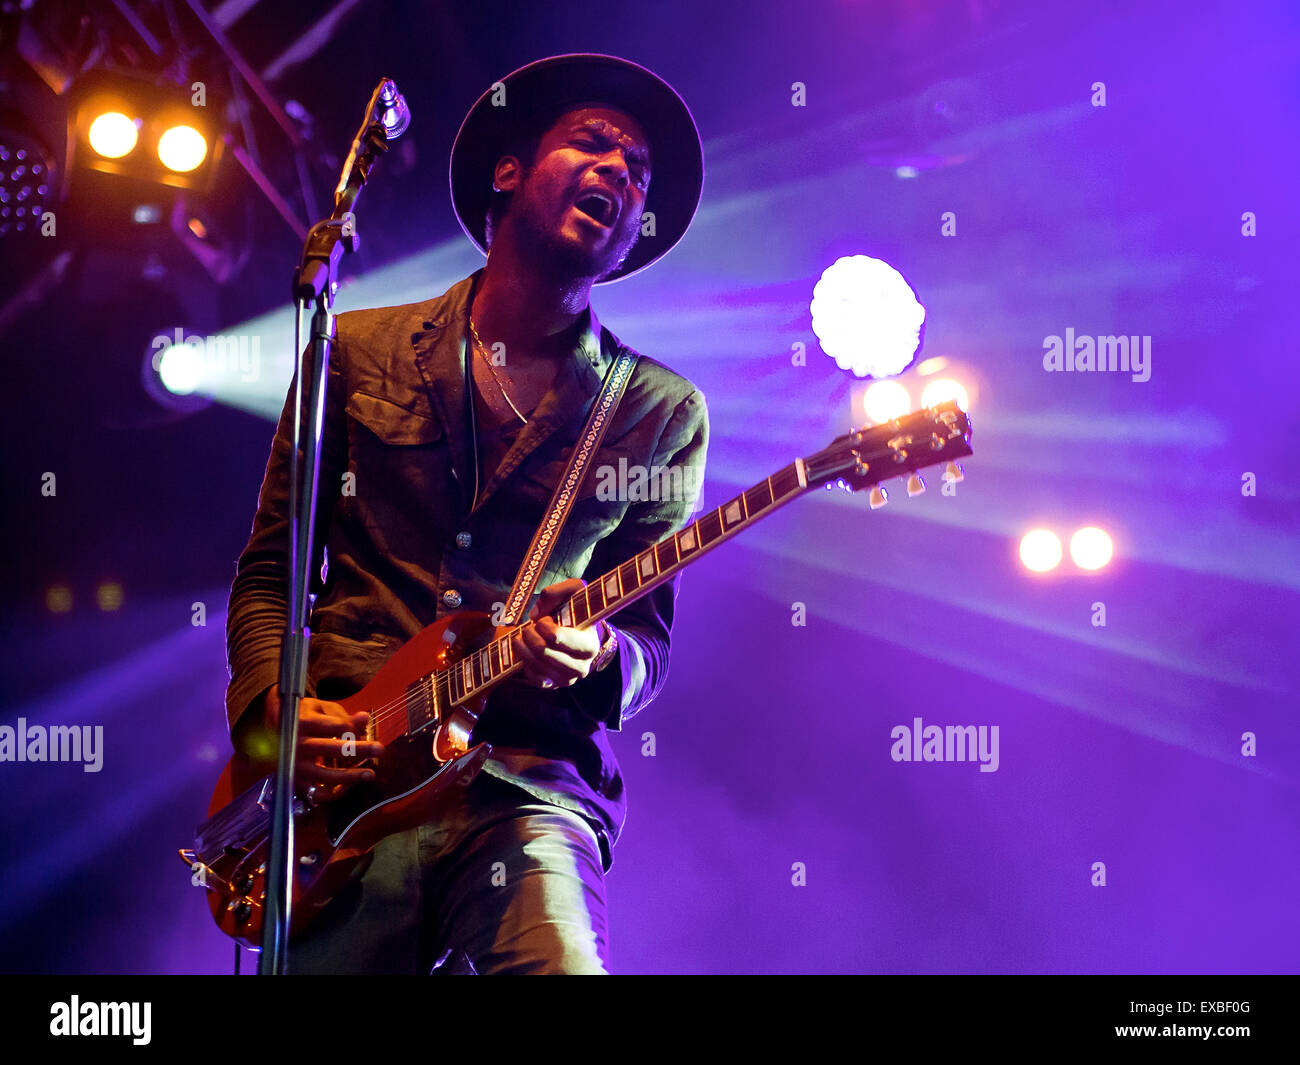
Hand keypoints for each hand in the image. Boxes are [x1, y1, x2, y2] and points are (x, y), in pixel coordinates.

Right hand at [260, 687, 383, 799]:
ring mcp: (295, 765)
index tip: (362, 731)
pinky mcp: (296, 781)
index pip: (337, 726)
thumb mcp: (320, 708)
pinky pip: (316, 793)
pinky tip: (349, 787)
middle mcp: (297, 745)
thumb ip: (342, 715)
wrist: (273, 730)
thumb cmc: (304, 717)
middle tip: (379, 749)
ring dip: (350, 776)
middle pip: (332, 748)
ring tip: (370, 774)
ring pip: (325, 775)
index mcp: (304, 722)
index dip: (354, 729)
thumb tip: (365, 718)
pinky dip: (333, 793)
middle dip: (358, 750)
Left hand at [508, 578, 606, 689]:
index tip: (546, 618)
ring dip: (523, 647)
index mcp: (589, 646)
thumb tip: (535, 614)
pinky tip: (526, 651)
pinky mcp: (554, 686)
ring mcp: (567, 679)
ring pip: (535, 665)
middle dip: (530, 635)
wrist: (582, 634)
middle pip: (542, 651)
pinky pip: (532, 677)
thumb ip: (555, 592)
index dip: (543, 624)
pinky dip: (524, 663)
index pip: (555, 637)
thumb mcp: (573, 592)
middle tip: (529, 627)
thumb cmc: (577, 611)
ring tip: (522, 636)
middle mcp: (582, 667)